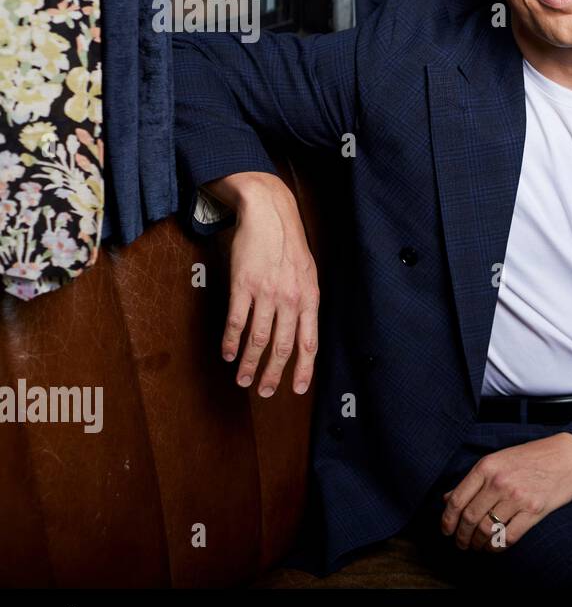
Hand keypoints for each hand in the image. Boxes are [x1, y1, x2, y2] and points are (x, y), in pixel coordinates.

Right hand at [212, 172, 320, 397]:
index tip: (297, 389)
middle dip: (273, 374)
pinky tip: (227, 354)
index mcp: (310, 298)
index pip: (309, 342)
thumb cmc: (290, 246)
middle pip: (282, 346)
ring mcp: (266, 293)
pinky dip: (230, 341)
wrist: (270, 215)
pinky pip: (236, 321)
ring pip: (258, 339)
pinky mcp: (243, 285)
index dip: (303, 368)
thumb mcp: (309, 274)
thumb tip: (303, 332)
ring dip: (248, 363)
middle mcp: (290, 299)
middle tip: (265, 392)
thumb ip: (306, 303)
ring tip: (242, 379)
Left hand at [440, 433, 571, 552]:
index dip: (447, 521)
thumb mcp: (500, 459)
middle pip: (469, 519)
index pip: (456, 500)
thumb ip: (474, 479)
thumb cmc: (534, 456)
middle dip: (462, 537)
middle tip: (462, 544)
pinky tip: (495, 547)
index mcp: (487, 466)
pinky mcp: (534, 510)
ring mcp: (517, 497)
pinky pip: (508, 537)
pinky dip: (497, 547)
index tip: (446, 531)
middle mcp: (499, 481)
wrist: (570, 455)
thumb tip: (447, 498)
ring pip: (486, 530)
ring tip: (478, 547)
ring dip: (478, 544)